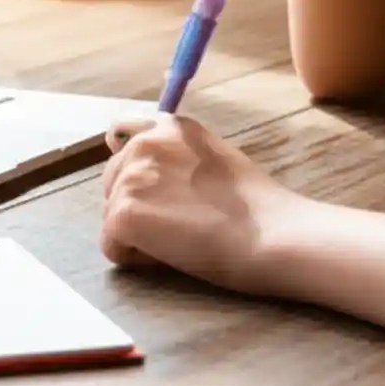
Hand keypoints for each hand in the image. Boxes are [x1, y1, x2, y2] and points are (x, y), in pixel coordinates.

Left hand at [100, 115, 302, 294]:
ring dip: (139, 234)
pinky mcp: (122, 214)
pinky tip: (173, 254)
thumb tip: (145, 168)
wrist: (272, 234)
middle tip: (185, 223)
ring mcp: (129, 178)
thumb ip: (178, 153)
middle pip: (113, 184)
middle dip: (138, 207)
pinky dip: (136, 258)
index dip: (133, 168)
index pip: (122, 134)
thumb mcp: (215, 156)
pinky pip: (112, 246)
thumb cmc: (256, 207)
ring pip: (112, 217)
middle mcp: (143, 143)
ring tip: (184, 237)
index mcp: (169, 126)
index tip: (151, 187)